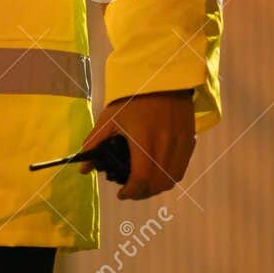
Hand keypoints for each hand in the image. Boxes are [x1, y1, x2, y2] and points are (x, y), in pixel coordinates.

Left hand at [78, 89, 195, 199]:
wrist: (162, 78)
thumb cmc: (132, 98)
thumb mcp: (109, 118)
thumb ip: (94, 143)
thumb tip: (83, 169)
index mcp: (144, 140)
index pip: (141, 178)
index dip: (131, 192)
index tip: (121, 194)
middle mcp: (165, 145)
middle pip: (158, 184)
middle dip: (143, 193)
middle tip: (130, 191)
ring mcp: (180, 144)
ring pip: (172, 179)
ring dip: (157, 187)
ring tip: (143, 185)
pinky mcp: (190, 141)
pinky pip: (181, 169)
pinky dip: (169, 176)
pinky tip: (157, 172)